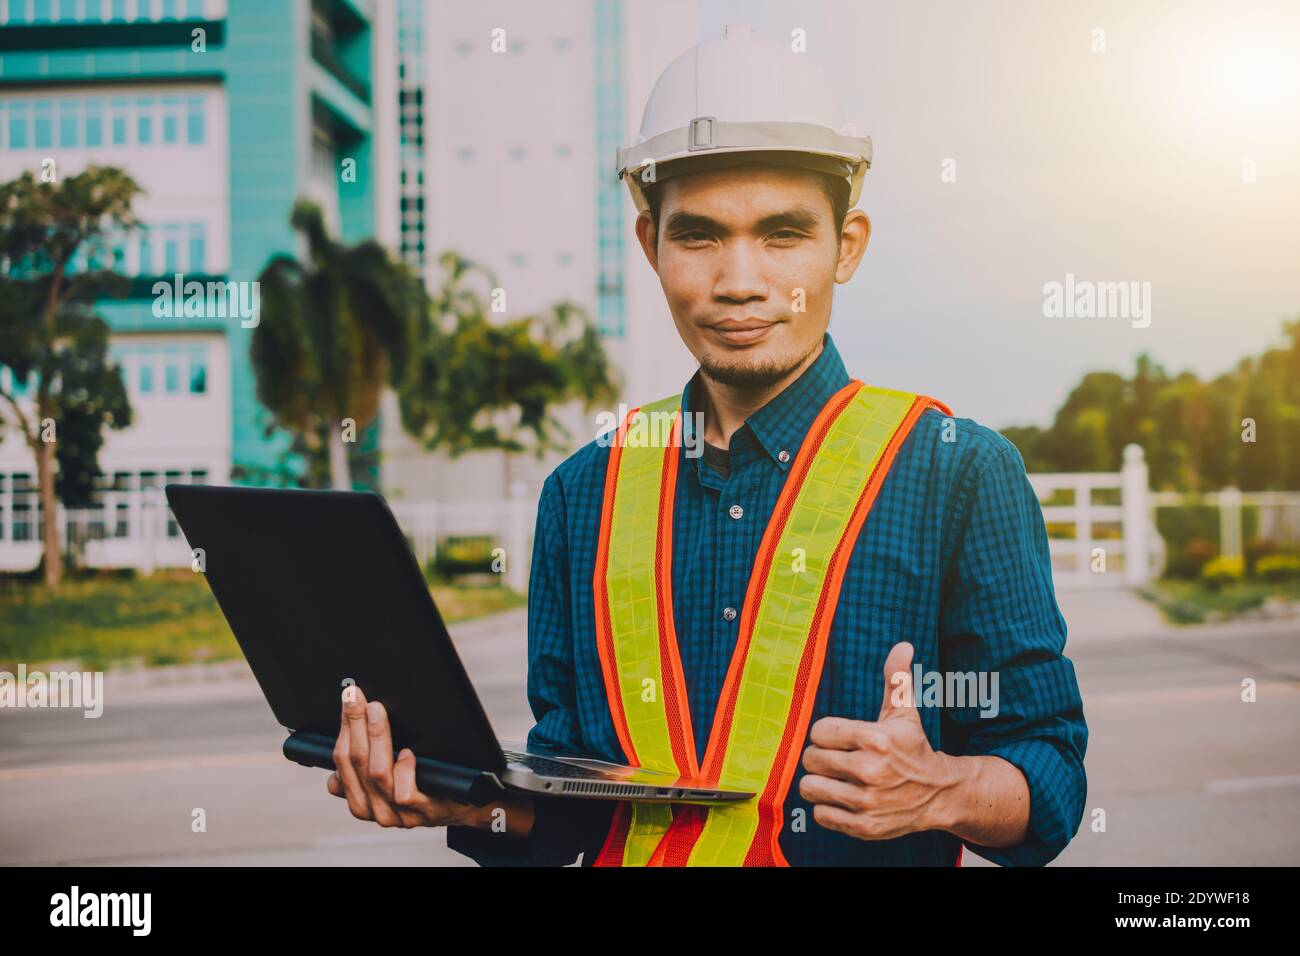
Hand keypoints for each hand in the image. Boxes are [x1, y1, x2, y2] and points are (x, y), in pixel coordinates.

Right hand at [327, 683, 488, 828]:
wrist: (466, 801)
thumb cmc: (424, 777)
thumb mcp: (391, 767)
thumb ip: (367, 755)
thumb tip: (351, 718)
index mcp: (359, 798)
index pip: (342, 760)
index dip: (344, 726)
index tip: (348, 697)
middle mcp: (373, 809)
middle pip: (357, 762)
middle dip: (355, 724)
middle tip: (357, 697)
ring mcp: (398, 813)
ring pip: (378, 773)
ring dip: (376, 737)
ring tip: (377, 711)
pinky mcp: (423, 811)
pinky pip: (404, 793)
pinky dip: (404, 769)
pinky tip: (408, 752)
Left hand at [798, 641, 960, 840]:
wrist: (938, 794)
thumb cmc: (913, 748)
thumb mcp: (904, 713)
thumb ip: (896, 679)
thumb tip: (902, 645)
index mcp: (875, 739)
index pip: (819, 731)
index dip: (825, 733)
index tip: (839, 737)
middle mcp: (869, 771)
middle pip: (811, 758)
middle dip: (819, 757)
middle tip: (836, 759)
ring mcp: (866, 802)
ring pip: (810, 787)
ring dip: (819, 783)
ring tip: (835, 778)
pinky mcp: (863, 827)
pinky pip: (820, 815)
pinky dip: (826, 808)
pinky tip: (843, 798)